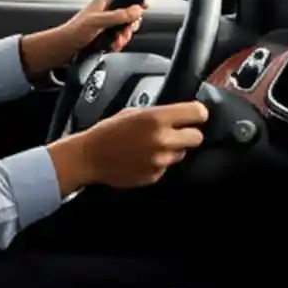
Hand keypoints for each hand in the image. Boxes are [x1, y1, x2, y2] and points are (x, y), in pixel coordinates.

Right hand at [47, 101, 207, 193]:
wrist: (89, 157)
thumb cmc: (106, 132)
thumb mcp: (132, 112)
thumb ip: (157, 113)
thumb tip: (177, 114)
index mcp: (157, 118)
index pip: (198, 113)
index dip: (197, 113)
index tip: (195, 115)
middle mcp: (162, 140)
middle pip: (197, 137)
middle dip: (188, 133)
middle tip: (176, 132)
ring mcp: (159, 160)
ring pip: (181, 153)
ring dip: (171, 149)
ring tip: (150, 145)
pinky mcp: (155, 175)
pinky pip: (166, 167)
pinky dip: (158, 162)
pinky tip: (141, 157)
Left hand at [65, 0, 146, 53]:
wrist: (64, 47)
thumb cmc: (75, 32)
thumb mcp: (98, 21)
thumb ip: (118, 15)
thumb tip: (138, 10)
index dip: (137, 7)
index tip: (139, 16)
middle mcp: (108, 8)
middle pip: (131, 17)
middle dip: (128, 28)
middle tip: (122, 35)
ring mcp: (107, 22)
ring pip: (126, 29)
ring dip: (122, 38)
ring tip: (115, 43)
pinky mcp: (105, 33)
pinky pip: (119, 38)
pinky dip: (117, 43)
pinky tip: (111, 47)